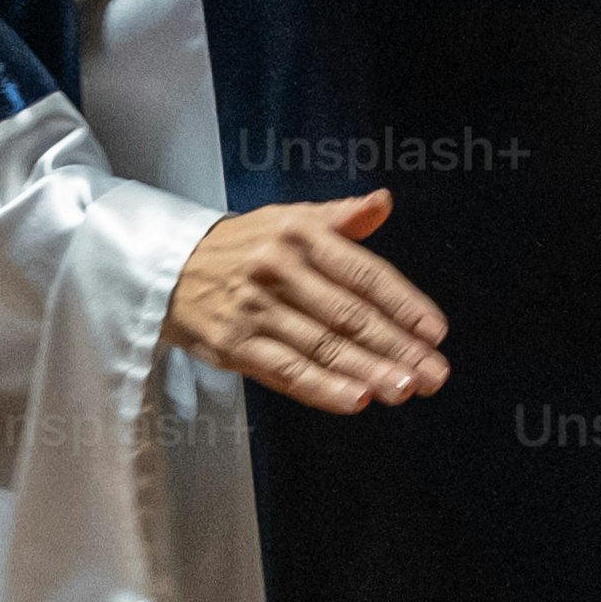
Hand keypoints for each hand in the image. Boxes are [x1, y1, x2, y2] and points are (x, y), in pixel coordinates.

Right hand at [168, 190, 447, 412]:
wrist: (165, 264)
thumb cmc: (244, 244)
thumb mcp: (290, 217)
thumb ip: (342, 216)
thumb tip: (383, 202)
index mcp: (300, 235)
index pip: (364, 273)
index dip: (404, 303)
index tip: (435, 331)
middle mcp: (278, 270)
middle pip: (349, 315)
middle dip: (397, 347)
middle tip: (434, 373)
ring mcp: (254, 310)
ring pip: (321, 347)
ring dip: (368, 372)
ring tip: (405, 389)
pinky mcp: (232, 345)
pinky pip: (285, 371)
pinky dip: (322, 388)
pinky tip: (356, 399)